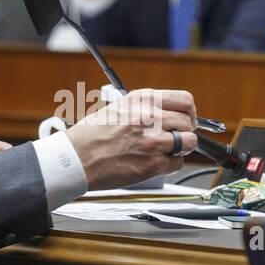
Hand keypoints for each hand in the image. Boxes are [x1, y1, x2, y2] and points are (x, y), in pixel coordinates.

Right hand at [64, 88, 197, 190]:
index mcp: (142, 100)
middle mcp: (150, 117)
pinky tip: (154, 163)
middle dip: (185, 132)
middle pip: (188, 122)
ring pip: (189, 142)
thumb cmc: (91, 136)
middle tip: (176, 138)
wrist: (75, 158)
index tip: (187, 119)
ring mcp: (153, 140)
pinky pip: (177, 164)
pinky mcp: (152, 163)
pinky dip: (170, 165)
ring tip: (165, 151)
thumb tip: (166, 113)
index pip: (184, 100)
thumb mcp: (118, 108)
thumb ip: (144, 108)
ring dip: (181, 149)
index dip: (189, 112)